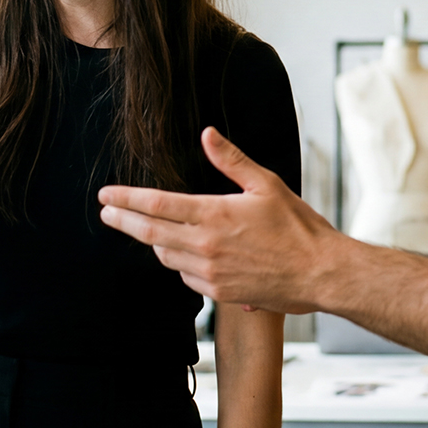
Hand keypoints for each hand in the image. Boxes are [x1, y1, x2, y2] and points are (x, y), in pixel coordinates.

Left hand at [97, 127, 343, 313]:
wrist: (321, 274)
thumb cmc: (299, 227)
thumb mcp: (266, 184)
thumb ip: (231, 160)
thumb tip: (206, 134)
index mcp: (214, 215)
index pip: (156, 205)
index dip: (125, 199)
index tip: (105, 196)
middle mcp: (205, 246)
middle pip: (149, 233)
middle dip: (122, 221)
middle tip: (106, 213)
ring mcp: (210, 273)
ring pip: (166, 256)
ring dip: (153, 241)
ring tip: (147, 229)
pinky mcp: (220, 293)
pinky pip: (186, 276)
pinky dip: (180, 262)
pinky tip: (187, 254)